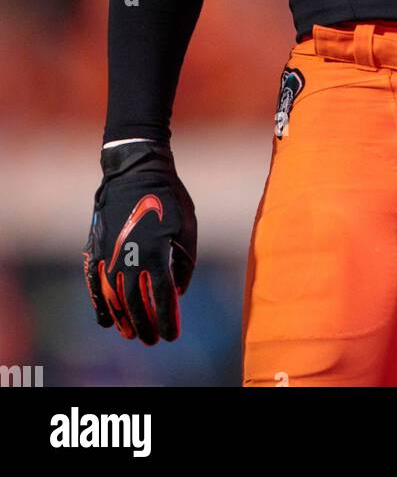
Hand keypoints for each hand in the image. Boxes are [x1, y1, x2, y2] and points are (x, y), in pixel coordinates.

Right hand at [83, 141, 196, 344]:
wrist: (136, 170)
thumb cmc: (169, 197)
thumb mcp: (188, 226)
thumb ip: (185, 262)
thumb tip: (177, 291)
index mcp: (156, 252)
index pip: (162, 296)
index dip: (167, 318)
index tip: (171, 335)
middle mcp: (130, 257)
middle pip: (136, 302)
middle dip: (145, 324)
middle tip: (152, 340)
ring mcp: (109, 253)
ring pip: (114, 297)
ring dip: (123, 319)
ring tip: (131, 334)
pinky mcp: (96, 248)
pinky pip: (95, 283)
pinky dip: (99, 304)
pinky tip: (106, 319)